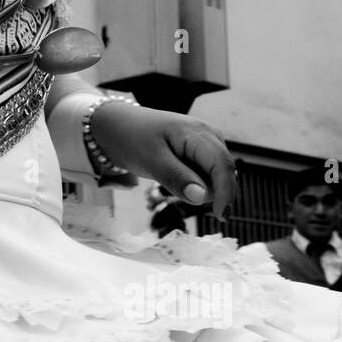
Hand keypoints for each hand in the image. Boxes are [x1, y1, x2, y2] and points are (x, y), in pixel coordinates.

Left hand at [87, 104, 235, 218]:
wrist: (116, 125)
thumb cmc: (131, 138)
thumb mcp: (150, 160)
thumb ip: (176, 178)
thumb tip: (202, 198)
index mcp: (198, 133)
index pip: (223, 165)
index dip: (226, 192)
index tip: (220, 217)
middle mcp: (208, 135)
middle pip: (224, 172)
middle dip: (207, 189)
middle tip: (170, 184)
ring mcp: (205, 142)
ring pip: (216, 175)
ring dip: (198, 185)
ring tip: (168, 174)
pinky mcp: (198, 151)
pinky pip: (205, 173)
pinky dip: (194, 180)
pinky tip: (175, 173)